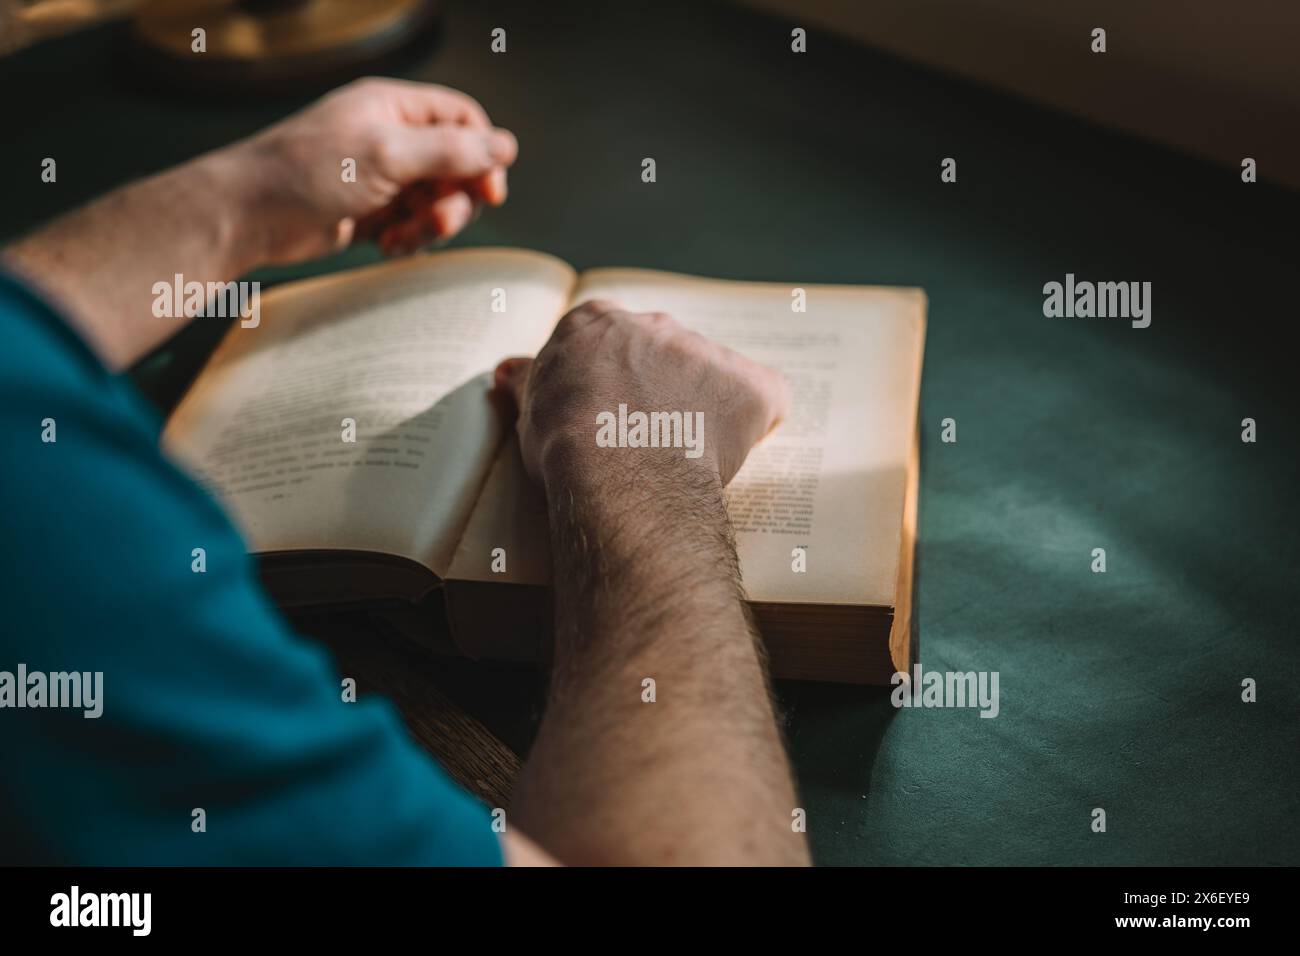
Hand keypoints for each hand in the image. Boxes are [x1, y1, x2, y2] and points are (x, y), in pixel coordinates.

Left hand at [228, 77, 517, 263]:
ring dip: (431, 226)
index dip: (483, 154)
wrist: (248, 216)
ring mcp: (381, 178)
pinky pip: (412, 227)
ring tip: (403, 237)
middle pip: (456, 168)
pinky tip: (385, 246)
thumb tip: (506, 145)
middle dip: (455, 200)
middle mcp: (390, 139)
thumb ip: (452, 150)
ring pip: (436, 202)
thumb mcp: (388, 154)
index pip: (463, 120)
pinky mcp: (370, 213)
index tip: (488, 190)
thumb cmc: (307, 172)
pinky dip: (408, 240)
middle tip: (440, 221)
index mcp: (393, 108)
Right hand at [493, 300, 789, 487]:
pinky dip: (756, 423)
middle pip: (663, 355)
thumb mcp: (532, 410)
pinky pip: (765, 401)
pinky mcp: (752, 386)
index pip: (608, 342)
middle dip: (659, 391)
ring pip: (712, 378)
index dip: (611, 382)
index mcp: (597, 323)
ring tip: (682, 456)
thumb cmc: (566, 447)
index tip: (609, 413)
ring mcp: (708, 351)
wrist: (619, 473)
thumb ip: (528, 381)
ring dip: (703, 409)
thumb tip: (508, 369)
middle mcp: (655, 324)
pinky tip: (729, 453)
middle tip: (645, 439)